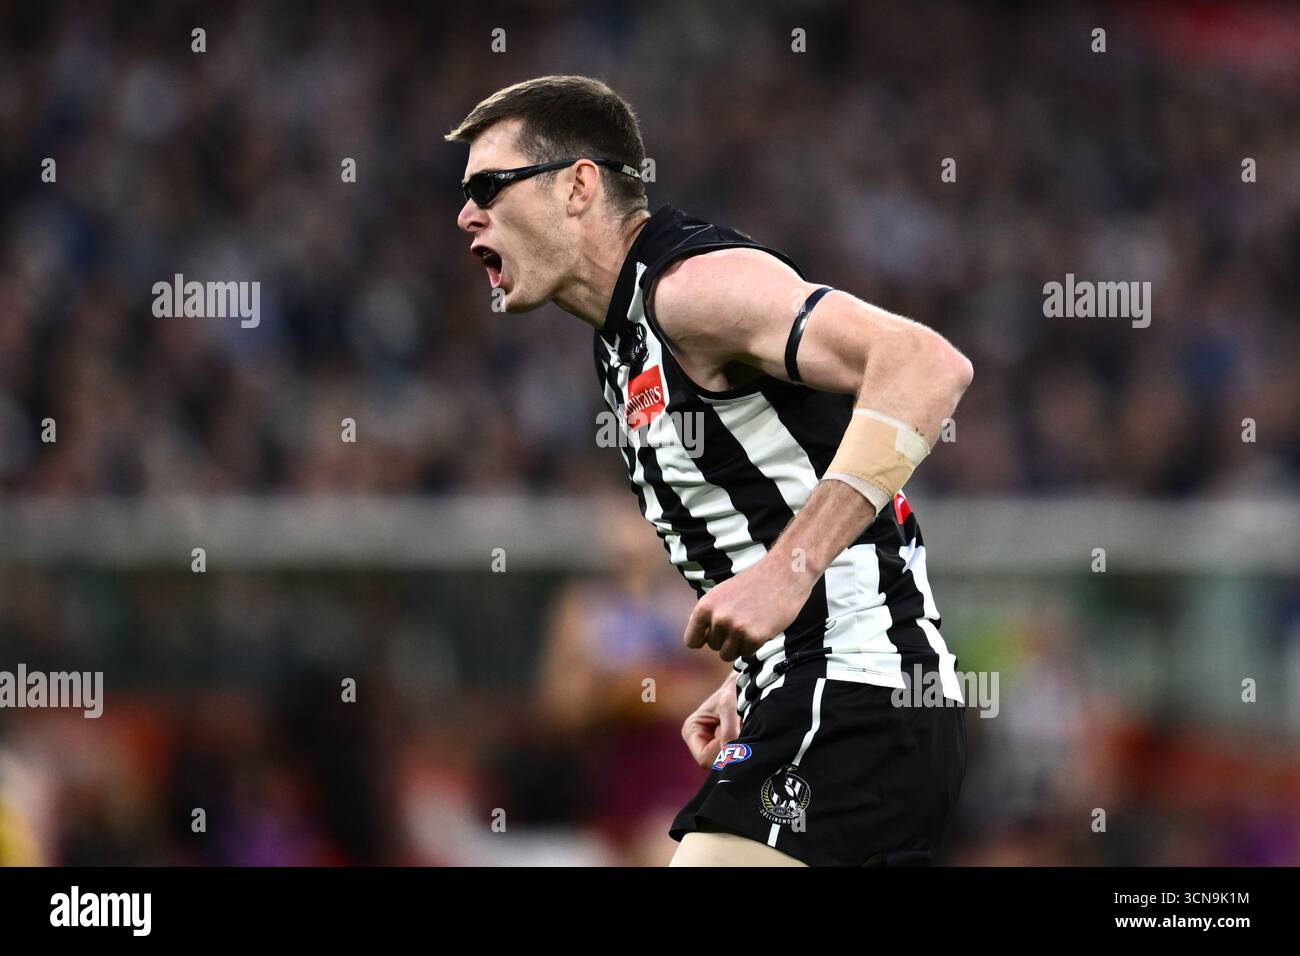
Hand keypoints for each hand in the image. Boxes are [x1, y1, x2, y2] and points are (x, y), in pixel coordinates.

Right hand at [681, 672, 740, 768]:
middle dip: (732, 752)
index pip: (704, 758)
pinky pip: (735, 757)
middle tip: (743, 733)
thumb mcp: (729, 706)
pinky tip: (748, 735)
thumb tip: (729, 754)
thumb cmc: (734, 690)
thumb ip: (728, 731)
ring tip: (745, 730)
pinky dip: (744, 749)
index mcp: (691, 731)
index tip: (736, 736)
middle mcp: (699, 742)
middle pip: (715, 763)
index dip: (721, 753)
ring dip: (739, 750)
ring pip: (727, 762)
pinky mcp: (726, 747)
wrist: (746, 683)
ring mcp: (712, 746)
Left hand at [683, 554, 813, 661]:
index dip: (702, 639)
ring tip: (749, 626)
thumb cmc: (751, 584)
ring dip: (738, 645)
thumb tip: (697, 642)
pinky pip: (747, 654)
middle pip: (713, 647)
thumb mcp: (720, 594)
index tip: (712, 635)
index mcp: (705, 607)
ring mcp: (736, 629)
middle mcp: (718, 619)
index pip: (691, 640)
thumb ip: (708, 616)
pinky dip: (754, 645)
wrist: (782, 575)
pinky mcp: (755, 637)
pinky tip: (761, 627)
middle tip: (742, 620)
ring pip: (728, 655)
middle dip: (726, 639)